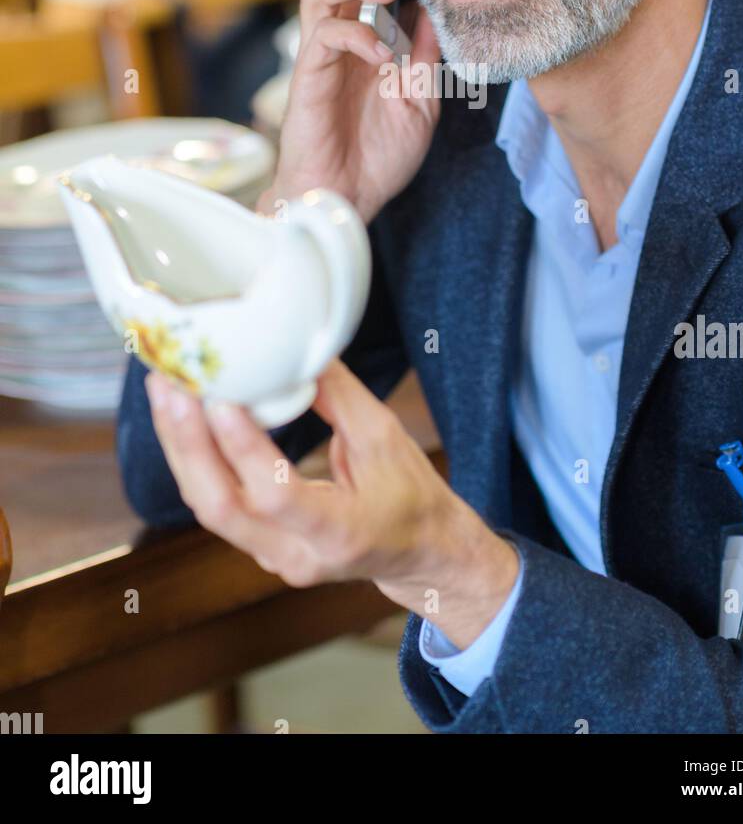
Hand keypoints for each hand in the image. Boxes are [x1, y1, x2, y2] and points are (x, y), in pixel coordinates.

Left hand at [144, 357, 518, 642]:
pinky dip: (193, 456)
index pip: (277, 495)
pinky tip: (181, 415)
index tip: (221, 397)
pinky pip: (212, 502)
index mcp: (339, 532)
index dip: (243, 447)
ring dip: (179, 445)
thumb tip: (295, 348)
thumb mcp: (386, 438)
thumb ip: (338, 396)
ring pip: (206, 505)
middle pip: (220, 508)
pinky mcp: (255, 545)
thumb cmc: (408, 495)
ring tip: (164, 388)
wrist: (416, 552)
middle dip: (187, 443)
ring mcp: (270, 556)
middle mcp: (296, 555)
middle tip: (171, 385)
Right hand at [258, 0, 442, 224]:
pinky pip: (325, 36)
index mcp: (366, 40)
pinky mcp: (309, 77)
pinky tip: (380, 52)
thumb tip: (434, 8)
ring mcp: (322, 56)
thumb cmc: (376, 155)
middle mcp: (340, 40)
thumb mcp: (419, 99)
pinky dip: (356, 34)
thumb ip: (424, 55)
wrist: (346, 199)